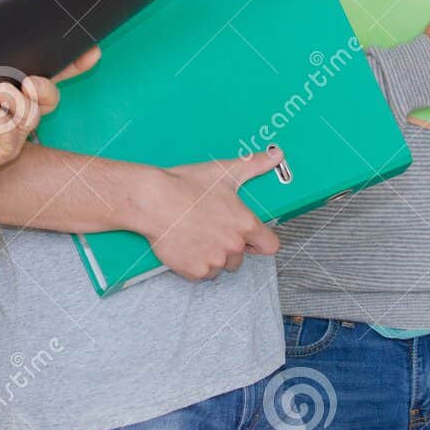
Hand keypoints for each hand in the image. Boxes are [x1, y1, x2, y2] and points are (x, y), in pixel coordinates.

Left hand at [0, 47, 100, 177]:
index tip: (91, 51)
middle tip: (29, 82)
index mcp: (12, 83)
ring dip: (18, 102)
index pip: (52, 71)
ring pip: (33, 115)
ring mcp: (12, 132)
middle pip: (49, 95)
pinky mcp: (0, 152)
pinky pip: (10, 135)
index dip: (75, 62)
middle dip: (45, 87)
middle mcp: (17, 107)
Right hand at [136, 146, 282, 281]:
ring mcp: (214, 261)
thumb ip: (254, 165)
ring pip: (220, 267)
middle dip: (228, 247)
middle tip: (211, 229)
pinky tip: (186, 245)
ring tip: (196, 236)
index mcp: (245, 224)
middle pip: (240, 257)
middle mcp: (233, 246)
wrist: (153, 201)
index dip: (260, 241)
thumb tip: (277, 155)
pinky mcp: (195, 271)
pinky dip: (194, 264)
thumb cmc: (186, 185)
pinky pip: (201, 274)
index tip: (250, 238)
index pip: (270, 246)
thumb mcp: (223, 172)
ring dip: (211, 256)